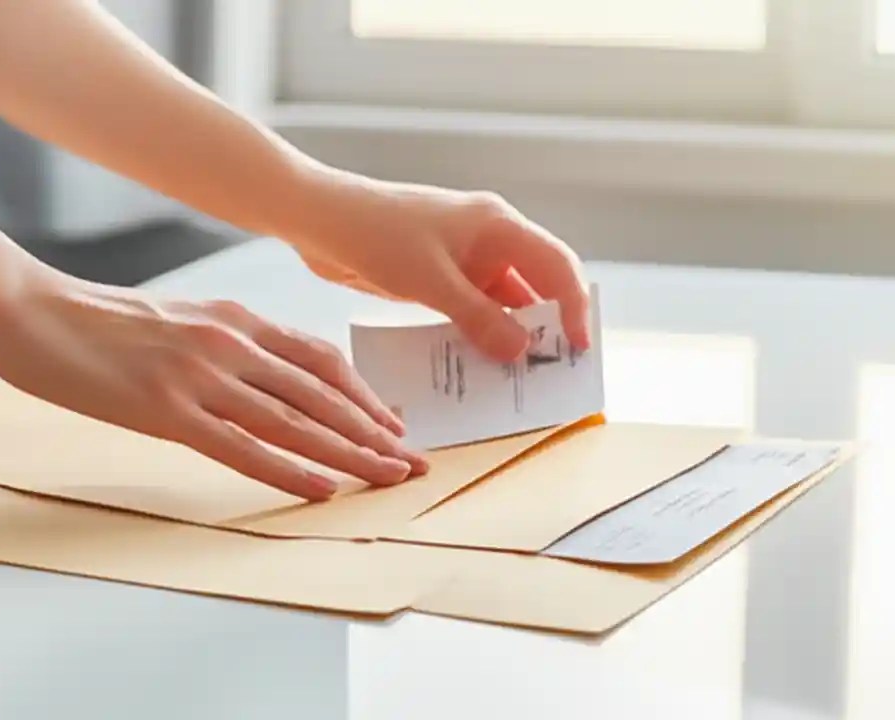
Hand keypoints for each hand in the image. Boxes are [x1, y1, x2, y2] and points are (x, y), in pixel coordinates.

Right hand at [0, 275, 425, 501]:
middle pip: (321, 393)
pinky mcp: (168, 409)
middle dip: (373, 431)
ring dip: (348, 454)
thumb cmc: (100, 321)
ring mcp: (201, 376)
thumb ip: (228, 344)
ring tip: (387, 478)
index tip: (392, 423)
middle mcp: (230, 344)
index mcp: (236, 319)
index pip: (319, 358)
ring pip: (294, 421)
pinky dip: (287, 470)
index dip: (362, 394)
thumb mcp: (181, 319)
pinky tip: (320, 489)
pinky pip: (241, 446)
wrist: (32, 310)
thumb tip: (266, 375)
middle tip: (411, 462)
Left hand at [284, 171, 590, 362]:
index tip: (576, 349)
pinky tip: (475, 366)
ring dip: (507, 337)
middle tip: (551, 373)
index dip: (574, 307)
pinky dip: (476, 335)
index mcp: (498, 225)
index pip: (557, 266)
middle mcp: (488, 239)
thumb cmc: (376, 234)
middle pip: (535, 286)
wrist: (318, 218)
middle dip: (545, 327)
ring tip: (515, 380)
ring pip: (501, 303)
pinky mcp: (438, 276)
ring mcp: (463, 259)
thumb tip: (521, 351)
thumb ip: (479, 318)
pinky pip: (470, 310)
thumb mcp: (431, 282)